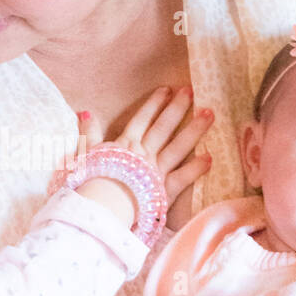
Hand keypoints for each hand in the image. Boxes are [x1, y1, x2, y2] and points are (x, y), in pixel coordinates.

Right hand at [78, 85, 211, 210]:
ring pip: (178, 146)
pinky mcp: (164, 190)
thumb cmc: (92, 181)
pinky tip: (210, 157)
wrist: (103, 206)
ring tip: (209, 114)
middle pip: (163, 126)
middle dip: (177, 107)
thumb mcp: (87, 154)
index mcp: (126, 145)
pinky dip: (196, 168)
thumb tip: (85, 112)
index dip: (154, 103)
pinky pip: (183, 177)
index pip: (142, 119)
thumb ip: (89, 134)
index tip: (166, 89)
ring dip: (194, 130)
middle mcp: (145, 153)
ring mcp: (157, 170)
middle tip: (190, 91)